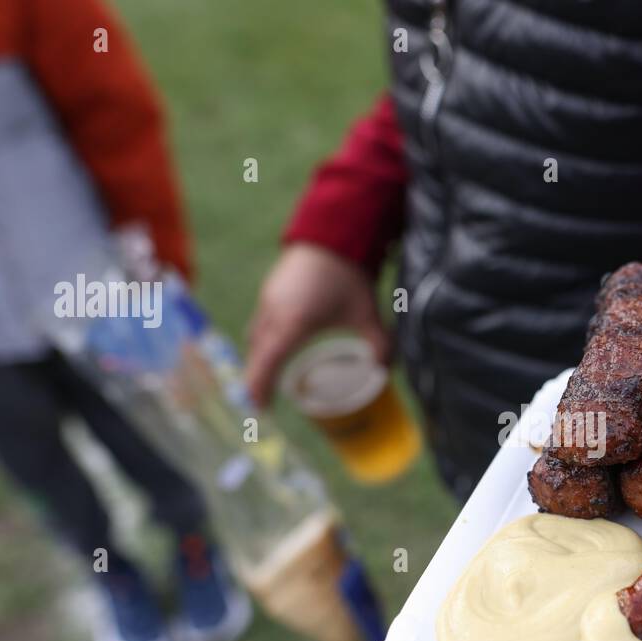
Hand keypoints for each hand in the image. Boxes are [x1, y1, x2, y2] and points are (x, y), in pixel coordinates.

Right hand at [244, 243, 392, 406]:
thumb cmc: (348, 273)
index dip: (259, 388)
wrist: (332, 230)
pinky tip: (276, 343)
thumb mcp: (366, 313)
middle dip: (257, 377)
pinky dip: (263, 339)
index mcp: (291, 325)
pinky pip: (260, 321)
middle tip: (262, 399)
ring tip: (267, 375)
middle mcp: (273, 314)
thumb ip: (378, 344)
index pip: (266, 365)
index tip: (259, 409)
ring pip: (256, 336)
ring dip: (259, 357)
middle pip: (257, 354)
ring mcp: (268, 299)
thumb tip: (385, 370)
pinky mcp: (271, 288)